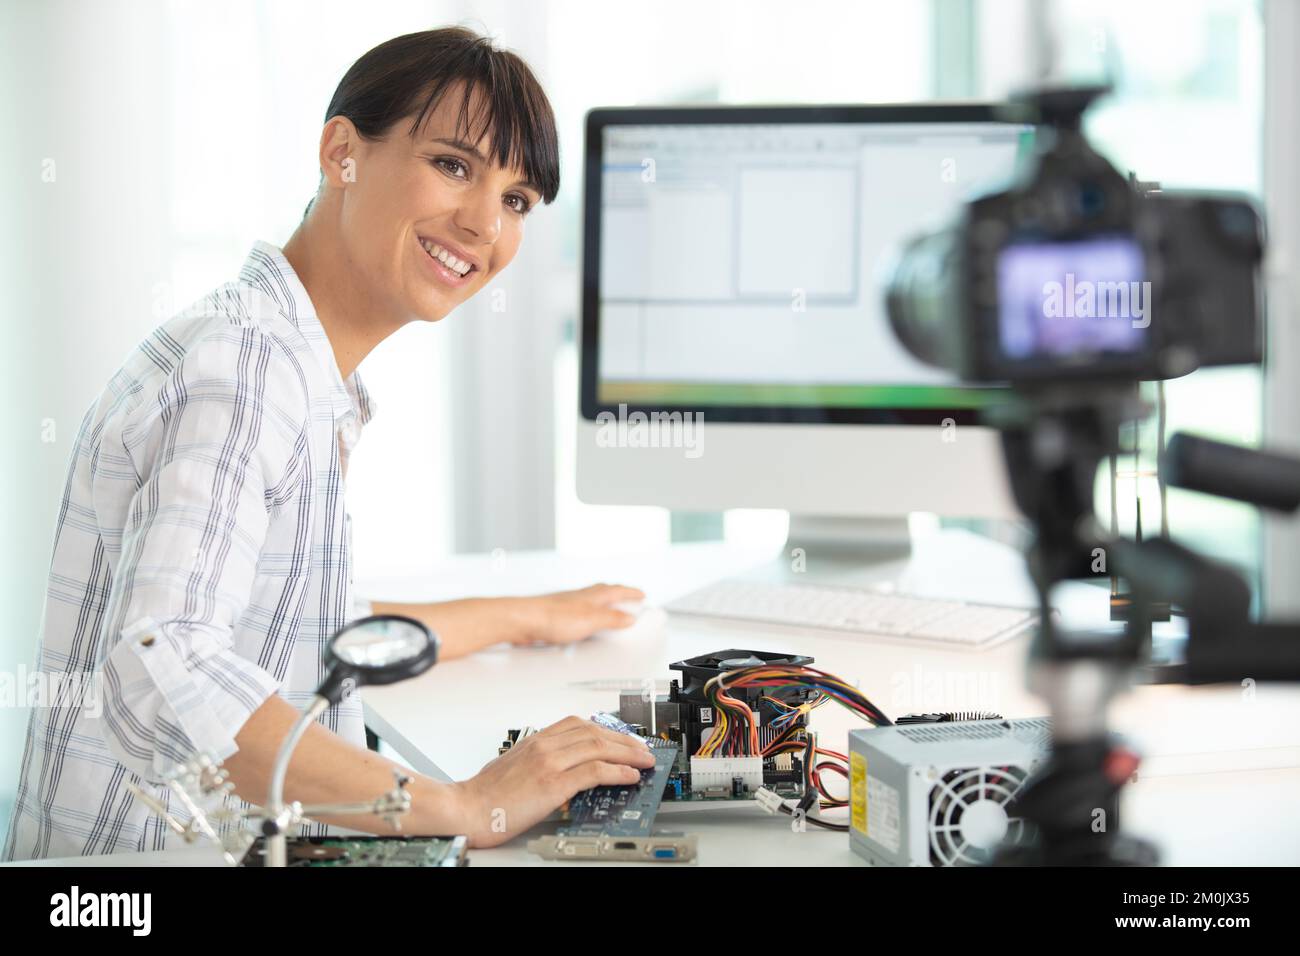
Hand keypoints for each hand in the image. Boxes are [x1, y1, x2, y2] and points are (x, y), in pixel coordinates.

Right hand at [448, 716, 656, 846]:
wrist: (465, 809)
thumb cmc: (484, 795)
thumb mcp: (513, 765)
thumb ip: (538, 760)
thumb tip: (561, 768)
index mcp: (535, 740)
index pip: (579, 723)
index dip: (607, 729)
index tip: (622, 738)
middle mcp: (544, 745)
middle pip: (595, 732)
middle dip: (625, 740)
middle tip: (643, 749)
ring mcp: (549, 762)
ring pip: (599, 747)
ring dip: (628, 754)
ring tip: (644, 762)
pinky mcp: (553, 784)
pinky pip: (594, 771)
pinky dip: (617, 772)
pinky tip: (629, 776)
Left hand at [511, 583, 644, 645]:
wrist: (523, 619)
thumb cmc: (552, 615)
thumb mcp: (591, 620)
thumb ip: (611, 619)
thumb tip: (628, 617)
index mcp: (594, 595)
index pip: (619, 591)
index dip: (632, 593)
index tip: (642, 595)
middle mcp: (582, 596)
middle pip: (605, 592)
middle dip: (619, 595)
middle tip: (629, 600)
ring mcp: (569, 605)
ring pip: (592, 601)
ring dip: (604, 605)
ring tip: (610, 612)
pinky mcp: (558, 615)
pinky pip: (579, 613)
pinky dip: (588, 616)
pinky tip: (584, 625)